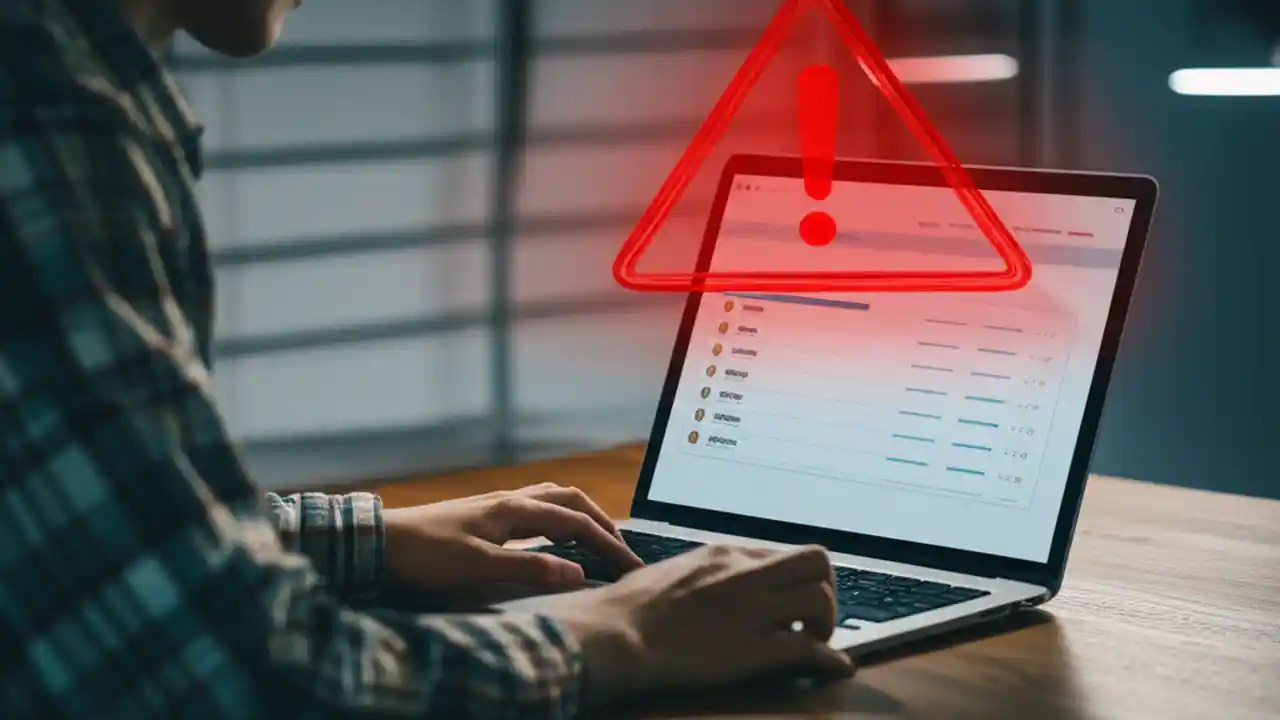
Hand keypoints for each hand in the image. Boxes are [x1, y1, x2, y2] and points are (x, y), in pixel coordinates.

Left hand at [382, 483, 642, 591]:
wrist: (382, 540)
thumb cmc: (427, 554)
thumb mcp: (479, 566)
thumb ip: (530, 568)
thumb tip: (579, 572)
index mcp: (515, 509)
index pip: (577, 523)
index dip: (608, 544)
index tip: (632, 566)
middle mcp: (511, 499)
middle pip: (571, 501)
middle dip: (602, 523)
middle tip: (622, 551)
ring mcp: (498, 504)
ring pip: (554, 499)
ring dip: (582, 515)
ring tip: (598, 539)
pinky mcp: (486, 514)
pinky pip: (537, 507)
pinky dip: (559, 517)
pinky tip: (554, 536)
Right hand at [541, 543, 853, 707]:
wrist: (616, 632)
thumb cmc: (629, 606)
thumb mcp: (673, 570)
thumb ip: (703, 572)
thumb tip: (713, 583)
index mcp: (724, 554)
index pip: (783, 553)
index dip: (796, 579)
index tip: (793, 599)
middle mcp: (745, 574)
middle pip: (816, 562)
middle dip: (824, 589)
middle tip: (812, 617)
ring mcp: (751, 610)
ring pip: (821, 598)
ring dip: (826, 623)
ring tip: (814, 641)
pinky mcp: (752, 649)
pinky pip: (810, 649)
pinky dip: (829, 659)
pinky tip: (833, 668)